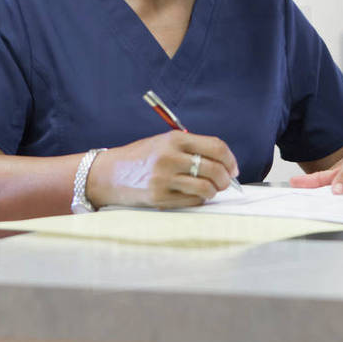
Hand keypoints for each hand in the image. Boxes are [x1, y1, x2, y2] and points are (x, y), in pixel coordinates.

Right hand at [85, 131, 239, 208]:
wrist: (109, 173)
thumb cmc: (141, 157)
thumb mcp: (164, 142)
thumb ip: (191, 149)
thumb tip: (224, 164)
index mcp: (174, 139)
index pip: (216, 147)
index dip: (230, 159)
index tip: (233, 168)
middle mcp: (170, 157)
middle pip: (214, 169)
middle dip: (226, 179)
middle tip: (225, 182)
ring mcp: (164, 179)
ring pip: (206, 188)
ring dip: (213, 192)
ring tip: (209, 190)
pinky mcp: (159, 198)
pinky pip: (192, 202)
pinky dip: (199, 200)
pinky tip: (193, 196)